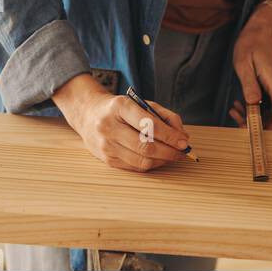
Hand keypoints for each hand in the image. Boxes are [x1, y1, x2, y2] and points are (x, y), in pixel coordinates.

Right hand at [52, 74, 191, 170]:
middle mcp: (109, 126)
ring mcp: (106, 145)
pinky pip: (135, 167)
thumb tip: (183, 137)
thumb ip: (164, 116)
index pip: (148, 124)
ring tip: (172, 155)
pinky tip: (159, 159)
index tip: (183, 141)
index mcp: (120, 107)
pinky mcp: (107, 159)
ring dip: (162, 160)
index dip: (169, 135)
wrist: (88, 115)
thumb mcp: (141, 103)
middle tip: (182, 152)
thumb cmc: (120, 109)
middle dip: (169, 151)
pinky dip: (151, 164)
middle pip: (145, 146)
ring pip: (141, 160)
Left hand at [228, 0, 271, 129]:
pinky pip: (267, 102)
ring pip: (271, 110)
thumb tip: (253, 104)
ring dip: (255, 115)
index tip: (256, 132)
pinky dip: (255, 107)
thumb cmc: (251, 43)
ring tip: (235, 110)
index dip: (271, 125)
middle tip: (239, 119)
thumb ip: (249, 85)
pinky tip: (240, 103)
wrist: (261, 28)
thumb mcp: (244, 63)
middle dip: (260, 123)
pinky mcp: (271, 84)